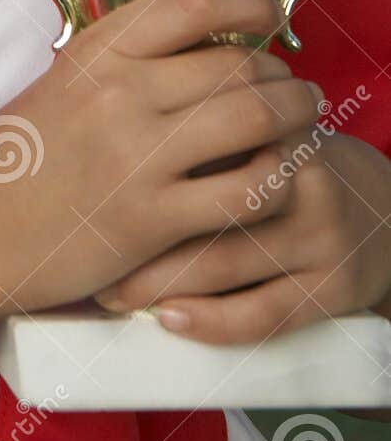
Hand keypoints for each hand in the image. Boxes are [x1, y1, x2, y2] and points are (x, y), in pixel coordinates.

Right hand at [0, 0, 321, 320]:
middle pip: (238, 63)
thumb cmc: (18, 155)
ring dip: (294, 121)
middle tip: (293, 89)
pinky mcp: (149, 220)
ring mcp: (136, 157)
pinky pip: (241, 193)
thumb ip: (129, 40)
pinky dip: (275, 181)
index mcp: (98, 52)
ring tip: (301, 127)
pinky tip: (274, 181)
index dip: (250, 0)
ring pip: (253, 120)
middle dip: (283, 75)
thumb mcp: (66, 76)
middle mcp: (120, 94)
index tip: (270, 16)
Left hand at [92, 129, 390, 343]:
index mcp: (271, 124)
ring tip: (111, 294)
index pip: (193, 142)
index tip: (80, 197)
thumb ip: (193, 120)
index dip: (131, 172)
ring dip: (158, 285)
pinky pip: (265, 313)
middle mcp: (300, 174)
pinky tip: (169, 320)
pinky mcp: (336, 286)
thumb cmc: (284, 165)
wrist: (379, 207)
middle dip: (135, 239)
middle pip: (203, 205)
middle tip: (85, 256)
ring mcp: (322, 232)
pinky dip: (212, 321)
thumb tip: (90, 131)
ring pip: (225, 264)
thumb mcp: (251, 128)